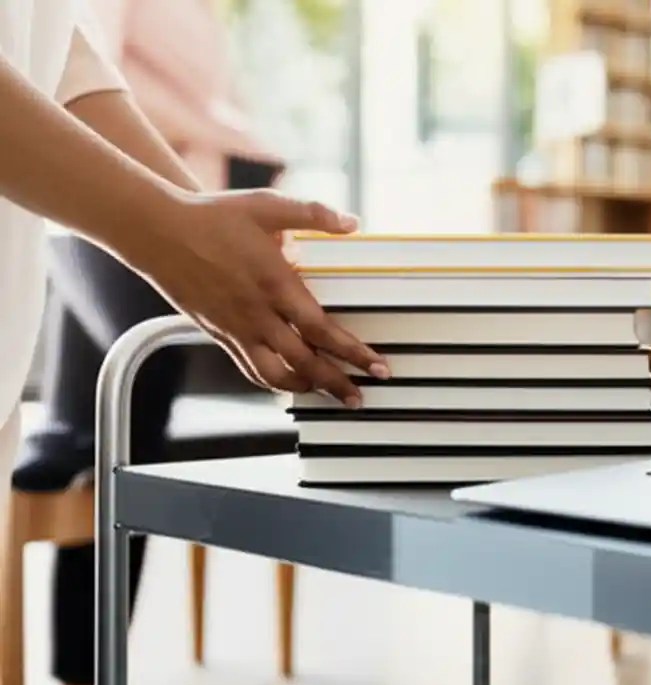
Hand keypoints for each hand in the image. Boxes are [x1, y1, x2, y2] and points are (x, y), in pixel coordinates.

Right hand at [119, 189, 389, 406]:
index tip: (375, 365)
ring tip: (329, 394)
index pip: (322, 330)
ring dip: (307, 387)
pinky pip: (249, 368)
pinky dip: (272, 381)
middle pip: (304, 361)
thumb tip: (352, 222)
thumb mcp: (268, 206)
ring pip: (275, 373)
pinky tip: (288, 383)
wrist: (157, 231)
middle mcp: (257, 313)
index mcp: (275, 284)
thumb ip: (313, 214)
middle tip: (360, 395)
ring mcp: (236, 327)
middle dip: (337, 381)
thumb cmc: (213, 217)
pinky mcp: (219, 334)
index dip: (352, 352)